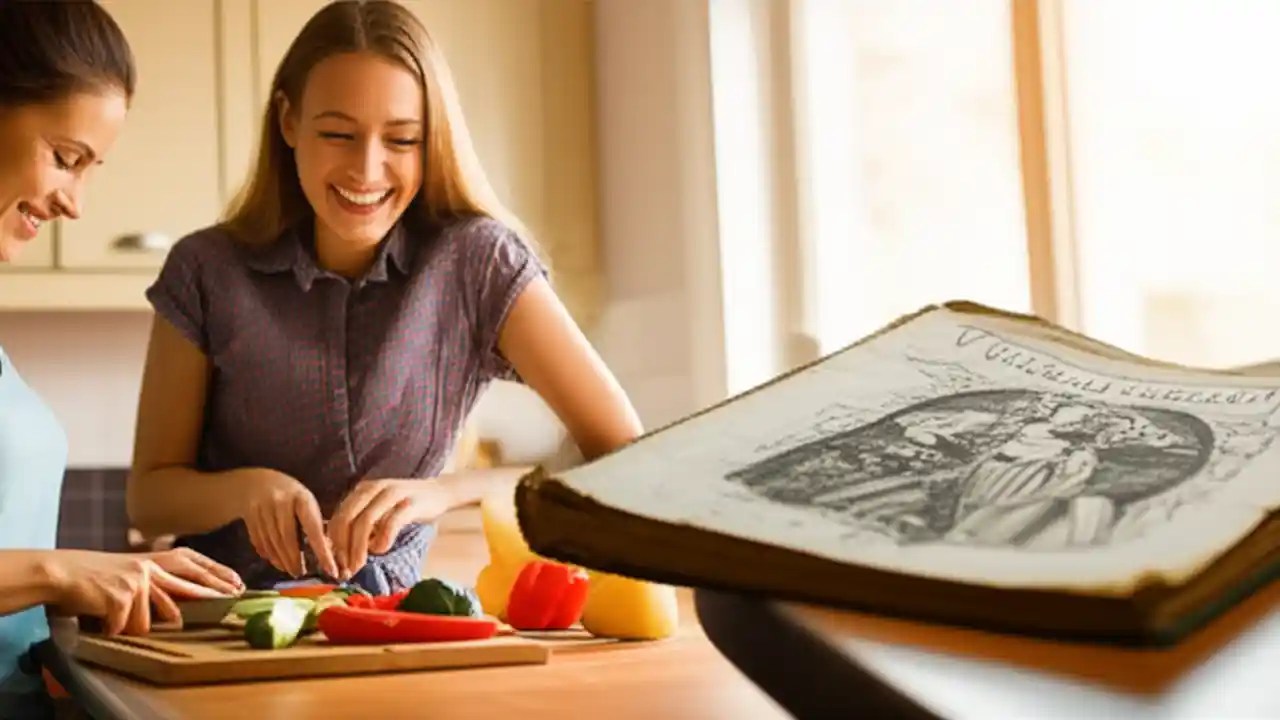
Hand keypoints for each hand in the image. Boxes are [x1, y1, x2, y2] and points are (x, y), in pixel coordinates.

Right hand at [43, 550, 231, 635]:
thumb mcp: (127, 573)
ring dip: (133, 625)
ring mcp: (137, 581)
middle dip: (214, 593)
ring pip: (155, 618)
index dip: (215, 572)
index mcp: (150, 560)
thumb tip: (177, 611)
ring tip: (115, 618)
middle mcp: (148, 567)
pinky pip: (129, 626)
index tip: (236, 582)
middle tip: (234, 598)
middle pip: (190, 582)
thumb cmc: (91, 576)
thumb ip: (153, 585)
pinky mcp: (123, 596)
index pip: (191, 562)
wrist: (61, 571)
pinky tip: (103, 621)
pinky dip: (114, 629)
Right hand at [240, 469, 338, 578]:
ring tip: (290, 570)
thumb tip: (326, 550)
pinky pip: (260, 541)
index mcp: (302, 498)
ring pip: (273, 543)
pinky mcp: (250, 517)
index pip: (313, 529)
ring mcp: (263, 509)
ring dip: (282, 561)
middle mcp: (281, 503)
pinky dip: (269, 555)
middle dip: (295, 560)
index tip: (331, 569)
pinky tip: (276, 562)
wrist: (255, 482)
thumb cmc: (289, 495)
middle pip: (288, 539)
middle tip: (301, 574)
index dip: (322, 551)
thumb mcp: (305, 500)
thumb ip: (313, 521)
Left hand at [327, 479, 452, 578]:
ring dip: (358, 549)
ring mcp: (392, 494)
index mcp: (363, 490)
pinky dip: (382, 541)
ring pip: (364, 522)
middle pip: (346, 519)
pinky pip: (390, 524)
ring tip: (358, 566)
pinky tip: (382, 550)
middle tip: (344, 569)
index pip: (338, 516)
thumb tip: (342, 552)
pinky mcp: (410, 503)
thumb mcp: (380, 509)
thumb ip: (362, 522)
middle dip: (342, 548)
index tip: (334, 563)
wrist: (440, 492)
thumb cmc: (406, 506)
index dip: (332, 542)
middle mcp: (374, 488)